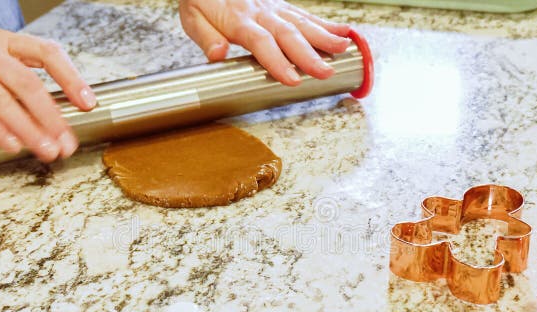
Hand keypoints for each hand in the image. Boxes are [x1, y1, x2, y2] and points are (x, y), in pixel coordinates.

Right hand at [0, 15, 95, 161]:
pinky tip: (12, 145)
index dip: (72, 78)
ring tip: (48, 151)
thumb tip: (50, 110)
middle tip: (68, 143)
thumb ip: (15, 74)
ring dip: (30, 130)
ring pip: (4, 101)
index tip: (88, 103)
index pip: (47, 53)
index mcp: (4, 41)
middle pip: (29, 85)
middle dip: (53, 117)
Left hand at [179, 0, 350, 85]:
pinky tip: (343, 33)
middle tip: (326, 73)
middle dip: (309, 55)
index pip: (261, 42)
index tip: (293, 79)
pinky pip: (304, 14)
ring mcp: (273, 7)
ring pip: (302, 22)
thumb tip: (218, 54)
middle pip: (288, 34)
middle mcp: (260, 12)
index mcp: (238, 19)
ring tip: (344, 50)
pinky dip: (325, 24)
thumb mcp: (192, 18)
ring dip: (324, 37)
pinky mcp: (280, 5)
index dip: (278, 62)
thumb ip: (206, 37)